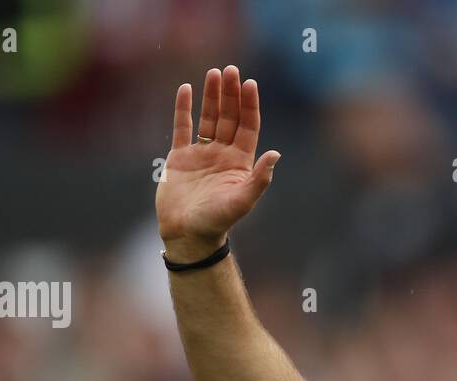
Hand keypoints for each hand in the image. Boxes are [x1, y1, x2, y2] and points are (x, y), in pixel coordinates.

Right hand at [156, 65, 281, 259]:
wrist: (187, 235)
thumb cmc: (216, 221)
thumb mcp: (242, 200)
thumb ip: (259, 178)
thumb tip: (276, 153)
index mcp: (240, 162)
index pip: (248, 126)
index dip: (249, 105)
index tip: (249, 84)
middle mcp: (222, 155)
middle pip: (229, 117)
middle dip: (231, 94)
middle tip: (231, 70)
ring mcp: (201, 154)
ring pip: (207, 118)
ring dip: (211, 96)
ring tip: (214, 73)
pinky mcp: (180, 158)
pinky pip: (182, 128)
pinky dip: (183, 109)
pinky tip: (186, 89)